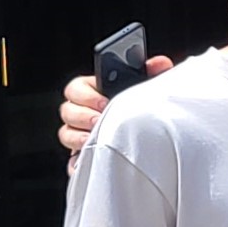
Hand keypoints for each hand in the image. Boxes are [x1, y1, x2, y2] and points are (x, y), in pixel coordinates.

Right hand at [59, 55, 174, 159]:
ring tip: (99, 140)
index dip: (87, 95)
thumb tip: (161, 63)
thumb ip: (149, 75)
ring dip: (81, 138)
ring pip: (66, 134)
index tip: (104, 102)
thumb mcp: (143, 90)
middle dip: (84, 116)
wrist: (148, 142)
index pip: (75, 88)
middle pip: (67, 111)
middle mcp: (80, 114)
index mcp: (90, 94)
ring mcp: (78, 135)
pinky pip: (74, 162)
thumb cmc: (138, 111)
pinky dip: (80, 163)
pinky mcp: (82, 158)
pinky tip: (94, 163)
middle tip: (101, 121)